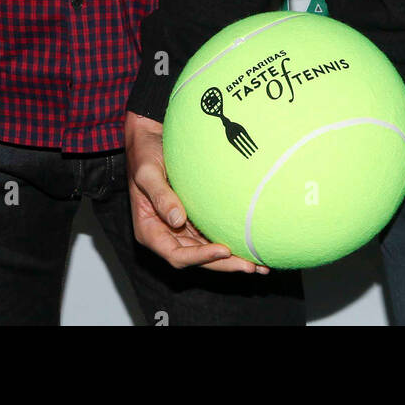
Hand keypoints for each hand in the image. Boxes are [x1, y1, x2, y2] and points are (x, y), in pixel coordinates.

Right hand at [124, 111, 266, 272]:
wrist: (149, 138)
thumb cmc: (145, 154)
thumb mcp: (148, 173)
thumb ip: (161, 196)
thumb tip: (177, 220)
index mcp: (150, 231)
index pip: (176, 254)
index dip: (200, 257)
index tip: (224, 250)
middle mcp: (166, 234)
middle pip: (196, 258)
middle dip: (223, 264)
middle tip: (251, 266)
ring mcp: (180, 228)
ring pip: (206, 251)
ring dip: (231, 259)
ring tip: (259, 263)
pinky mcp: (193, 218)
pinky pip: (211, 234)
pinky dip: (229, 240)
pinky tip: (249, 244)